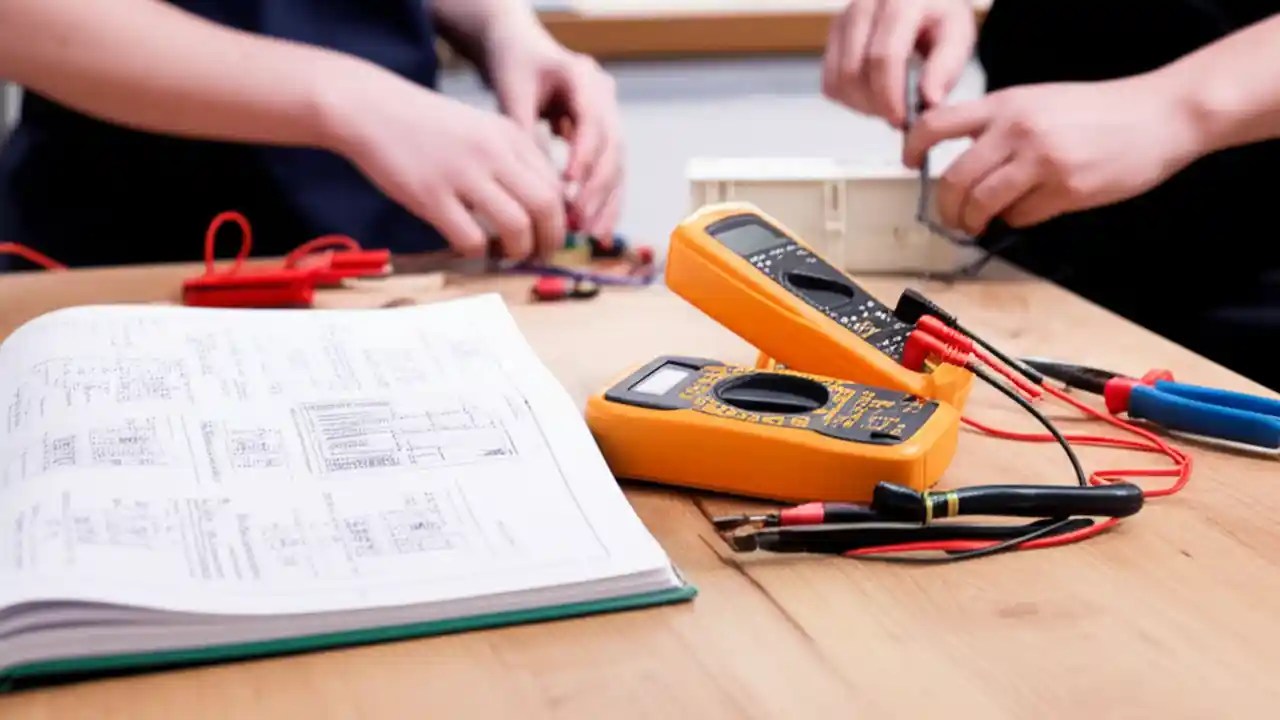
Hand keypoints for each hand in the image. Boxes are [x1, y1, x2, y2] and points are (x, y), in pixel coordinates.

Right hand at [330, 68, 564, 260]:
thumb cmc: (426, 124)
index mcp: (510, 135)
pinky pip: (471, 239)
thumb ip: (510, 159)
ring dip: (519, 251)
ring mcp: (463, 174)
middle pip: (547, 206)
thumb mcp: (480, 128)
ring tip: (508, 255)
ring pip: (517, 226)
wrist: (371, 108)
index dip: (561, 218)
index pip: (555, 184)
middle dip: (550, 240)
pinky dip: (479, 254)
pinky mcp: (431, 196)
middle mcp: (494, 152)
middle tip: (539, 255)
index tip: (550, 235)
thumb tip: (541, 205)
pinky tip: (472, 250)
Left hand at [483, 19, 623, 239]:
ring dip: (606, 203)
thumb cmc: (514, 65)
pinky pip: (610, 173)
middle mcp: (605, 96)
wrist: (522, 49)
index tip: (568, 187)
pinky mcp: (604, 138)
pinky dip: (604, 203)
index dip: (584, 157)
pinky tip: (598, 231)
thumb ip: (523, 130)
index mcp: (584, 77)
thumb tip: (534, 181)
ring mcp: (609, 117)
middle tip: (579, 221)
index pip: (593, 122)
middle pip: (613, 148)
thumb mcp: (511, 90)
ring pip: (617, 166)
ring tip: (591, 235)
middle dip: (598, 189)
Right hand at [822, 0, 974, 126]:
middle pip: (854, 70)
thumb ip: (946, 68)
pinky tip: (872, 95)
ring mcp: (845, 17)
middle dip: (875, 104)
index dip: (890, 95)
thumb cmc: (940, 16)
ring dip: (861, 104)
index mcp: (900, 2)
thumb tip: (929, 102)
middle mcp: (865, 4)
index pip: (884, 57)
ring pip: (838, 78)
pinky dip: (848, 98)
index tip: (901, 119)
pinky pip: (829, 80)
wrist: (925, 0)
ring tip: (887, 105)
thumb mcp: (957, 36)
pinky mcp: (834, 32)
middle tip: (897, 116)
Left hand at [902, 75, 1203, 234]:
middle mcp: (1017, 131)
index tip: (909, 164)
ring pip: (981, 204)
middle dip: (944, 207)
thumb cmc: (1099, 111)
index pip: (937, 124)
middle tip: (950, 216)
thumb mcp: (1038, 102)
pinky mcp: (1065, 190)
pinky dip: (1014, 221)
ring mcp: (1041, 161)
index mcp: (1006, 104)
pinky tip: (1026, 211)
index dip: (912, 148)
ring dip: (972, 222)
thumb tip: (962, 166)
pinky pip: (1019, 217)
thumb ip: (999, 127)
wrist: (1160, 115)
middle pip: (954, 179)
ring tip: (977, 224)